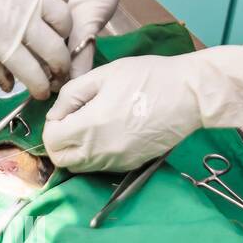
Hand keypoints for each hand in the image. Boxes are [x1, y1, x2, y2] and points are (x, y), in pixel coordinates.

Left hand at [0, 0, 71, 99]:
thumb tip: (10, 86)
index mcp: (1, 40)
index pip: (34, 74)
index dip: (41, 88)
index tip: (42, 92)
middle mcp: (22, 18)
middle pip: (56, 51)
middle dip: (60, 68)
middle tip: (56, 71)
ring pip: (65, 21)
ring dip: (63, 36)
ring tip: (54, 39)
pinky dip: (62, 1)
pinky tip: (51, 9)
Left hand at [43, 38, 242, 172]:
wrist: (190, 95)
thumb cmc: (149, 78)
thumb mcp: (104, 74)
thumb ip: (72, 94)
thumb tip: (56, 113)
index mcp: (91, 127)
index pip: (52, 141)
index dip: (52, 125)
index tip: (65, 111)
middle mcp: (101, 152)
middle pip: (62, 161)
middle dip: (59, 142)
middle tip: (72, 121)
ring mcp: (116, 162)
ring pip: (80, 167)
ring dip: (76, 150)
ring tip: (91, 125)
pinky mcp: (130, 165)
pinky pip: (100, 167)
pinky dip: (94, 155)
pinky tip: (107, 133)